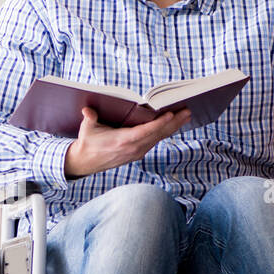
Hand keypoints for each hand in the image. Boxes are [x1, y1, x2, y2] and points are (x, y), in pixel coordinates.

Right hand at [64, 107, 191, 178]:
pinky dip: (165, 132)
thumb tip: (87, 110)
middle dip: (173, 123)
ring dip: (173, 127)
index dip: (158, 123)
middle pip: (157, 134)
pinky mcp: (138, 153)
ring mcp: (136, 152)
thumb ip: (89, 118)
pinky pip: (155, 141)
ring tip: (186, 115)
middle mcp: (132, 148)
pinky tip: (174, 125)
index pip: (144, 132)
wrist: (86, 162)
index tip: (171, 114)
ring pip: (159, 138)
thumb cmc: (87, 143)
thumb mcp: (86, 129)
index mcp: (122, 141)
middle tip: (187, 111)